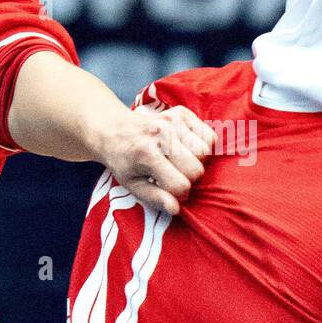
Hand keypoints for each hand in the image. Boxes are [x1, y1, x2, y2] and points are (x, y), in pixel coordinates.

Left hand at [96, 102, 215, 215]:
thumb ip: (155, 198)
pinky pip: (209, 136)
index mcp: (147, 154)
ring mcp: (172, 121)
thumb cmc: (124, 161)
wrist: (112, 129)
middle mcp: (161, 134)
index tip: (170, 192)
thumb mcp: (132, 184)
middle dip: (189, 178)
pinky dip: (203, 145)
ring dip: (197, 161)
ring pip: (205, 152)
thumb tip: (176, 209)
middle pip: (197, 169)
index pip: (180, 185)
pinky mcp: (182, 113)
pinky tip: (187, 147)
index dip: (179, 195)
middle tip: (174, 175)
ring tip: (180, 160)